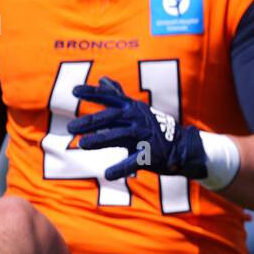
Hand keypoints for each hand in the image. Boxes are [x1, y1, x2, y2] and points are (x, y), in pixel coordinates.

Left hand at [68, 77, 206, 181]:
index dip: (93, 93)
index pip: (110, 98)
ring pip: (120, 136)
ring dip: (100, 140)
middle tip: (70, 127)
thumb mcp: (136, 108)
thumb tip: (101, 79)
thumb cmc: (152, 126)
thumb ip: (117, 95)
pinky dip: (121, 168)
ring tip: (82, 144)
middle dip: (91, 121)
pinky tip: (107, 174)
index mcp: (132, 108)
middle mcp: (138, 119)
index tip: (74, 91)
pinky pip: (134, 162)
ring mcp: (145, 136)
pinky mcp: (151, 154)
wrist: (182, 145)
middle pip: (112, 118)